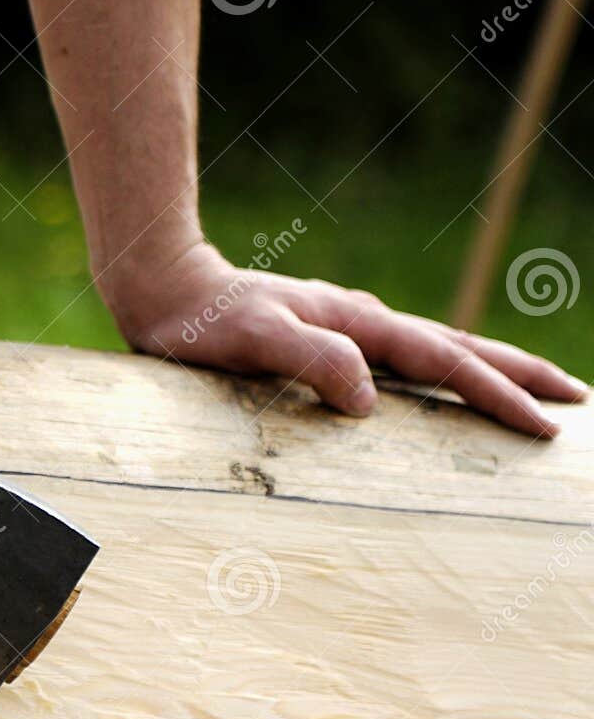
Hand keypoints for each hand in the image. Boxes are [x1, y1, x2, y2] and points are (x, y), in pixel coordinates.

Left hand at [102, 242, 587, 437]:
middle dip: (520, 375)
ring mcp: (348, 330)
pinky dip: (440, 375)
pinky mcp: (328, 342)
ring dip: (489, 372)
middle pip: (461, 348)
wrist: (166, 293)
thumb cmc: (202, 322)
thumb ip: (311, 359)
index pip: (446, 363)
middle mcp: (363, 323)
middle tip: (577, 402)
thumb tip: (371, 400)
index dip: (498, 394)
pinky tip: (441, 393)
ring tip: (532, 394)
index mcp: (359, 324)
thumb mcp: (252, 338)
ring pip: (438, 352)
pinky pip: (403, 362)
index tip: (546, 425)